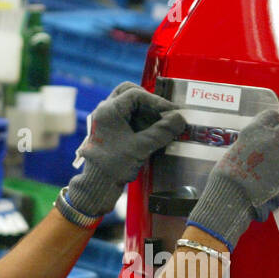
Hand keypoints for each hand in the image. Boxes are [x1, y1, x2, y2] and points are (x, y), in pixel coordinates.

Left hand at [63, 82, 186, 217]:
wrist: (98, 185)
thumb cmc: (113, 166)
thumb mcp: (142, 147)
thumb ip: (162, 131)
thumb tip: (180, 119)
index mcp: (109, 110)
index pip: (136, 94)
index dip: (156, 101)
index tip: (171, 111)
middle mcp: (105, 111)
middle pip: (129, 93)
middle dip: (149, 101)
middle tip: (163, 112)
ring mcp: (107, 120)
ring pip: (128, 104)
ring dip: (145, 111)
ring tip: (160, 124)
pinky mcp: (111, 130)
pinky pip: (127, 117)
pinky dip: (141, 120)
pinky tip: (152, 131)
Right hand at [187, 109, 278, 250]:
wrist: (232, 198)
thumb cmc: (226, 180)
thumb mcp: (233, 152)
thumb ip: (248, 145)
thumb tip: (254, 148)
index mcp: (253, 131)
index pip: (271, 116)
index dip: (272, 124)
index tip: (271, 130)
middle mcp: (271, 138)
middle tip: (276, 152)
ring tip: (276, 172)